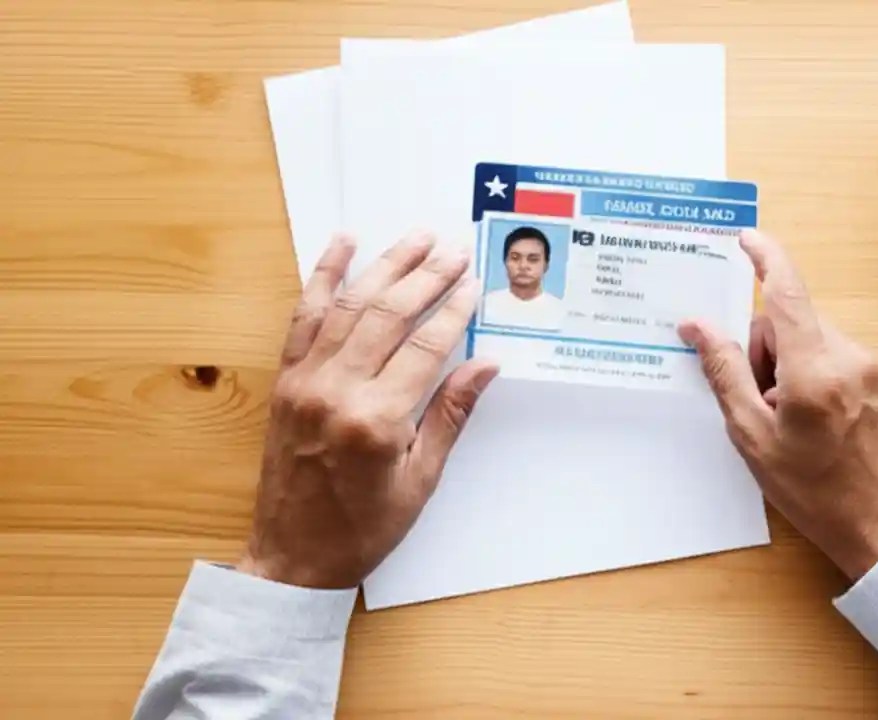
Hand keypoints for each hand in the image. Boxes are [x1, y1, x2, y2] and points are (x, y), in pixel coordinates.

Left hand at [237, 233, 497, 588]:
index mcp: (377, 421)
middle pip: (388, 315)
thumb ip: (451, 415)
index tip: (473, 283)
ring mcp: (305, 382)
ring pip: (348, 306)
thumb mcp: (421, 481)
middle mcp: (337, 392)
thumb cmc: (363, 529)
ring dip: (384, 267)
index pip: (425, 347)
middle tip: (454, 248)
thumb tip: (486, 365)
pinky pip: (304, 317)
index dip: (453, 310)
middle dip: (426, 276)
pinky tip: (343, 245)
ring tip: (415, 237)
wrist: (292, 558)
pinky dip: (323, 277)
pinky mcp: (285, 381)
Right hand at [680, 230, 877, 580]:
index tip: (743, 239)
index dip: (763, 257)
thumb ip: (724, 374)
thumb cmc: (815, 492)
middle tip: (755, 400)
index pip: (785, 292)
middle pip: (788, 320)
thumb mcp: (753, 437)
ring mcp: (870, 365)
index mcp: (814, 369)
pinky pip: (831, 354)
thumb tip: (696, 327)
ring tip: (785, 419)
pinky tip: (809, 419)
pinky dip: (809, 374)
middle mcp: (848, 355)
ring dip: (785, 364)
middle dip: (762, 349)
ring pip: (808, 338)